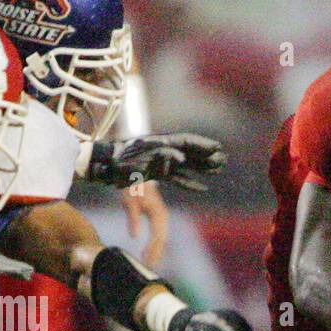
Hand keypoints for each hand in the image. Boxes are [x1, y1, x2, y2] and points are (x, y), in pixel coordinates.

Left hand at [91, 133, 225, 191]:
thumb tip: (181, 158)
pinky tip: (202, 188)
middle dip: (207, 156)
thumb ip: (162, 157)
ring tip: (218, 169)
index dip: (202, 144)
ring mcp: (161, 163)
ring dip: (202, 168)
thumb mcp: (142, 157)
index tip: (217, 147)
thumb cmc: (122, 161)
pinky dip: (191, 183)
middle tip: (224, 159)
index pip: (186, 142)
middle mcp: (164, 152)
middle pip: (190, 153)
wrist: (107, 167)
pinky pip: (178, 179)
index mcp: (161, 144)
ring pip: (187, 166)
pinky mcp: (157, 174)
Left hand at [121, 183, 169, 268]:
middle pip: (162, 241)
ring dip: (157, 251)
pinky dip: (156, 245)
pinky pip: (160, 235)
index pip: (157, 237)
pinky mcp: (159, 218)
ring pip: (162, 239)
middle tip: (149, 267)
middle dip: (156, 254)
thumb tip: (134, 237)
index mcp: (158, 214)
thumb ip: (133, 219)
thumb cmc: (133, 186)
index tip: (146, 261)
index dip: (152, 250)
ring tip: (150, 263)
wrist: (139, 174)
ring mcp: (162, 218)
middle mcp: (163, 218)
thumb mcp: (130, 201)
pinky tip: (150, 252)